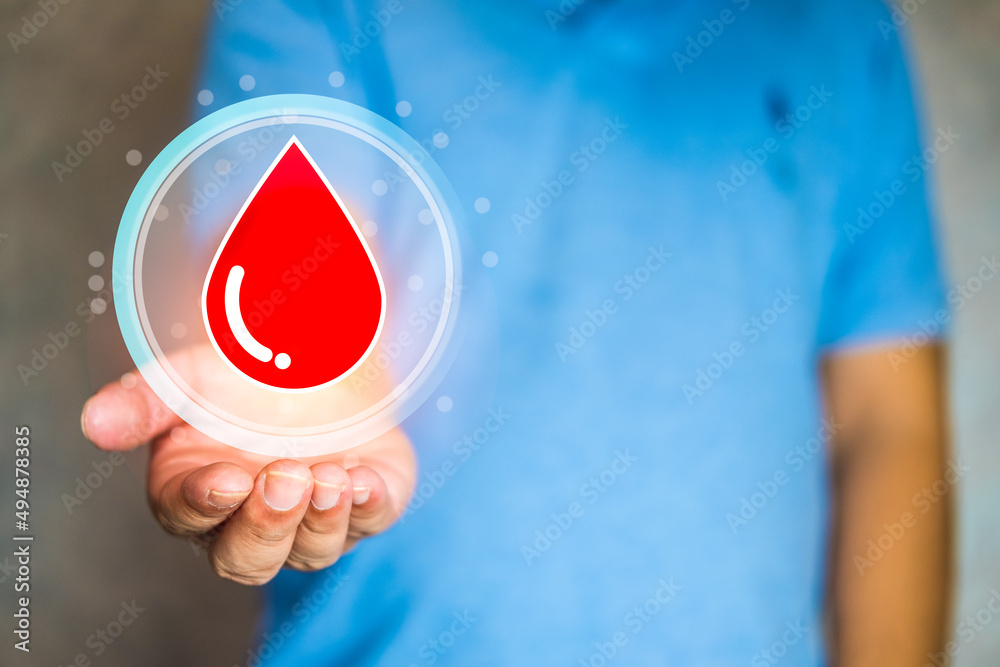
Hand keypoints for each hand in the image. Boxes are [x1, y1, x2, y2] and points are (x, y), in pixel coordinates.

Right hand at [80, 346, 415, 584]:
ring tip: (328, 476)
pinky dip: (369, 506)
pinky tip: (364, 482)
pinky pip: (371, 522)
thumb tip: (92, 422)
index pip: (190, 518)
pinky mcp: (368, 504)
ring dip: (319, 520)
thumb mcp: (190, 377)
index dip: (206, 504)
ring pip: (312, 552)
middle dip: (267, 525)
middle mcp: (254, 520)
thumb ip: (144, 401)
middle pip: (248, 559)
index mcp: (199, 493)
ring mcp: (314, 519)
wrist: (323, 354)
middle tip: (285, 478)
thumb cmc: (246, 377)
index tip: (226, 480)